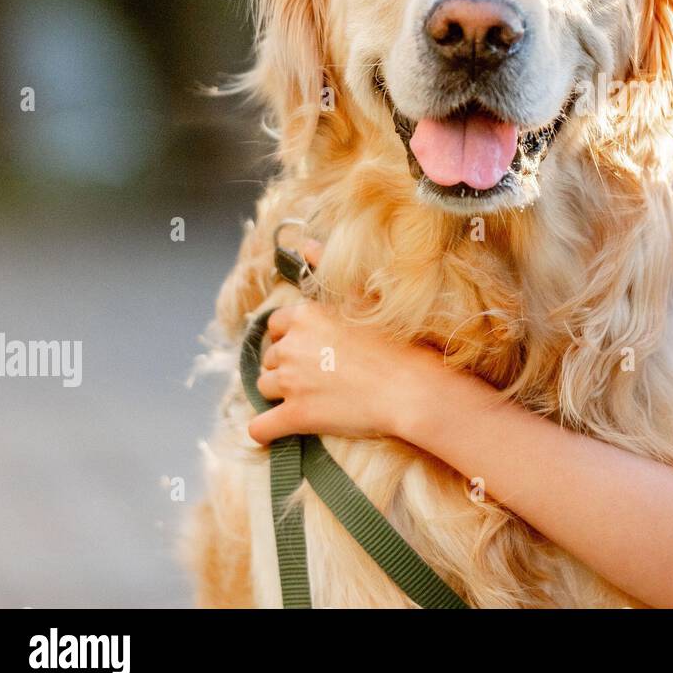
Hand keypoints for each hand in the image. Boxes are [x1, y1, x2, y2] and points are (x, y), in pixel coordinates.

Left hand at [246, 241, 446, 445]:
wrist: (412, 387)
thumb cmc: (395, 342)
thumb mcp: (362, 296)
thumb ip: (325, 269)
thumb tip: (305, 243)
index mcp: (305, 316)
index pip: (276, 326)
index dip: (290, 338)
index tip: (310, 348)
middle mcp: (291, 346)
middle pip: (271, 358)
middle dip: (287, 366)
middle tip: (318, 374)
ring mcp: (291, 383)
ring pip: (264, 388)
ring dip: (279, 394)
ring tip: (309, 397)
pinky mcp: (297, 416)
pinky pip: (261, 427)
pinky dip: (265, 430)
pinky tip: (275, 430)